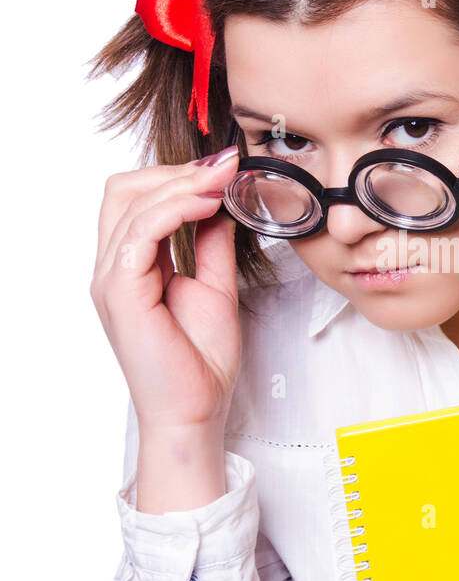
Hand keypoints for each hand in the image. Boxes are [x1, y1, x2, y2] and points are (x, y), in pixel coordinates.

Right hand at [89, 147, 241, 430]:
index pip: (136, 198)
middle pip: (123, 189)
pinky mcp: (121, 292)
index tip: (224, 168)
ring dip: (182, 182)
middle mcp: (112, 269)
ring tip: (223, 180)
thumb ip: (210, 243)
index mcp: (129, 266)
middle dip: (175, 170)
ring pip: (131, 202)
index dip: (177, 175)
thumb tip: (220, 202)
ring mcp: (111, 279)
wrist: (196, 412)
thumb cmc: (200, 363)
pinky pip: (140, 231)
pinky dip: (176, 208)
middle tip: (224, 169)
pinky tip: (208, 205)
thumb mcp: (214, 286)